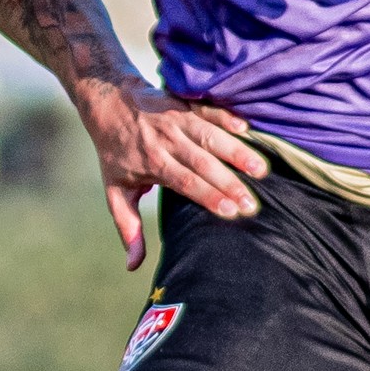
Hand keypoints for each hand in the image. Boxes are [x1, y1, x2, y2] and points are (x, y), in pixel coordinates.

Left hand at [75, 76, 262, 266]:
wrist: (108, 105)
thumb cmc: (115, 154)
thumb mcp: (115, 191)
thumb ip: (128, 227)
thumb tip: (133, 266)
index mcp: (151, 163)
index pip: (184, 182)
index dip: (208, 196)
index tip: (231, 212)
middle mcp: (166, 140)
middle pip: (202, 163)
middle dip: (229, 183)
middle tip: (252, 203)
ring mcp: (177, 120)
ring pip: (210, 136)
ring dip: (236, 152)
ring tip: (260, 169)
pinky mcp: (185, 104)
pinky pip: (209, 111)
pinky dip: (227, 118)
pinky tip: (246, 129)